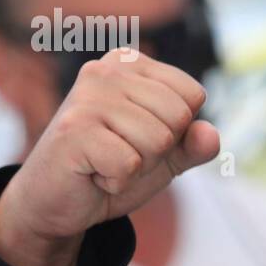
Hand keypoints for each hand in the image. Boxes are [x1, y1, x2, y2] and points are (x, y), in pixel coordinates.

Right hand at [0, 48, 219, 265]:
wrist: (55, 201)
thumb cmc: (111, 168)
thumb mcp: (165, 157)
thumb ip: (194, 145)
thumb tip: (210, 134)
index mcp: (131, 64)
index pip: (193, 95)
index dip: (177, 130)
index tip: (139, 138)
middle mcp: (106, 70)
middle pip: (178, 117)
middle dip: (158, 150)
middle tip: (120, 153)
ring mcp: (87, 97)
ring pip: (158, 141)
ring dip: (137, 167)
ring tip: (105, 161)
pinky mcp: (74, 130)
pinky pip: (130, 164)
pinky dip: (117, 181)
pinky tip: (92, 173)